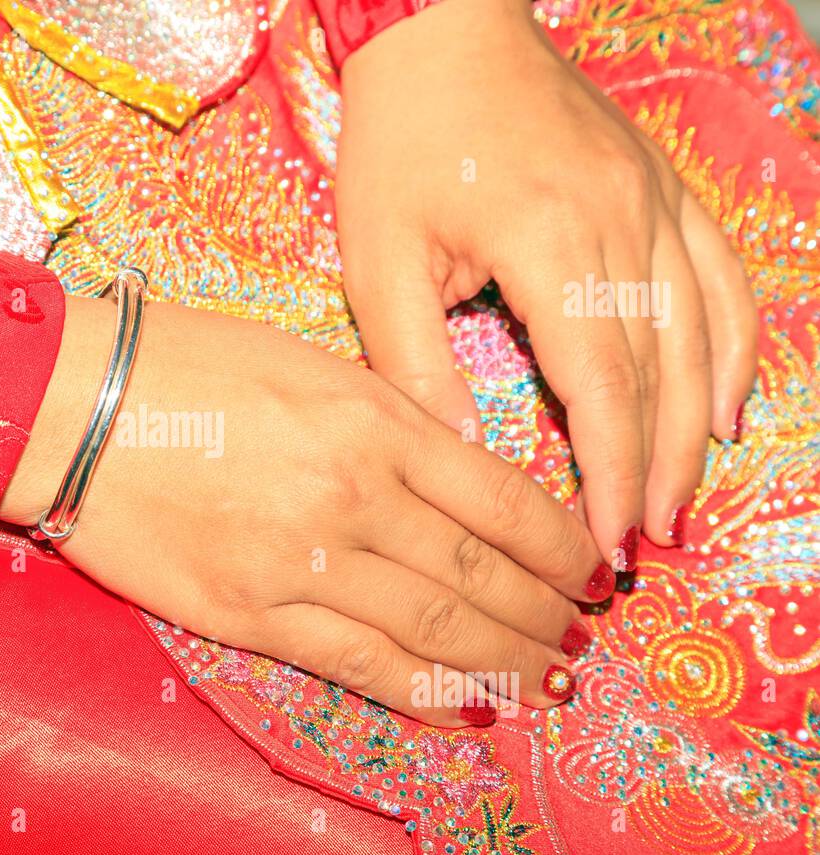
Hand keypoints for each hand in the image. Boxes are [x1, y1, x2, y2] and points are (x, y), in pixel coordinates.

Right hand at [0, 295, 614, 723]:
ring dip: (508, 662)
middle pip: (483, 575)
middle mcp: (353, 496)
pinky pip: (359, 665)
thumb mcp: (311, 363)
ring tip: (550, 681)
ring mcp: (300, 562)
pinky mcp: (250, 614)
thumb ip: (395, 420)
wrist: (71, 406)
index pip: (504, 502)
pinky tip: (476, 712)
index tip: (593, 571)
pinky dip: (428, 695)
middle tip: (583, 636)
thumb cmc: (187, 364)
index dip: (564, 549)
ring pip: (435, 629)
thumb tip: (467, 483)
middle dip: (548, 613)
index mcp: (373, 421)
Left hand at [335, 0, 756, 564]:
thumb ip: (415, 363)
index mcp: (550, 242)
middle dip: (658, 467)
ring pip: (701, 333)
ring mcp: (654, 201)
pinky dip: (734, 347)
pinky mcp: (662, 188)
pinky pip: (720, 278)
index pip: (600, 385)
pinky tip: (728, 404)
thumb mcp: (380, 260)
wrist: (442, 35)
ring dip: (698, 425)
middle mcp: (621, 222)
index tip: (607, 539)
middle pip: (661, 371)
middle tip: (647, 543)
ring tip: (684, 498)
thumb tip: (456, 456)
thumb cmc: (401, 145)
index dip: (612, 471)